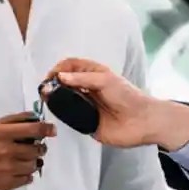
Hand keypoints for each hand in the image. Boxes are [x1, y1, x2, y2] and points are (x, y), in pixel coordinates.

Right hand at [0, 112, 54, 189]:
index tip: (52, 130)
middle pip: (37, 150)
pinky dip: (27, 174)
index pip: (32, 129)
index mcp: (1, 134)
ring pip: (34, 165)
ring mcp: (6, 169)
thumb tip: (36, 117)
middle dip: (40, 148)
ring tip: (24, 159)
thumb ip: (16, 120)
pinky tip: (18, 170)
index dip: (46, 129)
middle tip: (35, 148)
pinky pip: (28, 179)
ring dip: (33, 162)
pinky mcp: (7, 183)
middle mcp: (5, 151)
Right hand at [44, 58, 188, 150]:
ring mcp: (86, 106)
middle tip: (45, 89)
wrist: (142, 122)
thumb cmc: (128, 96)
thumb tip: (60, 77)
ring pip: (64, 100)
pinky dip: (61, 115)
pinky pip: (69, 118)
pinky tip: (57, 112)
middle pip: (64, 83)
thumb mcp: (105, 80)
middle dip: (53, 84)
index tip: (51, 76)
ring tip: (47, 99)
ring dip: (55, 99)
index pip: (70, 66)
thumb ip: (83, 79)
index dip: (59, 68)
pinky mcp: (86, 123)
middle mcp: (87, 89)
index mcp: (93, 74)